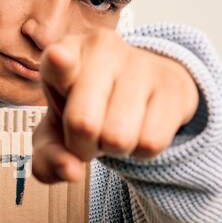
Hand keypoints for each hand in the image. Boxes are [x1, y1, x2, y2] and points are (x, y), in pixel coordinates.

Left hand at [31, 27, 199, 184]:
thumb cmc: (88, 108)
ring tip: (116, 126)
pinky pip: (151, 143)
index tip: (59, 58)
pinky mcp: (172, 85)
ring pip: (119, 138)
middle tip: (91, 134)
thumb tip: (71, 172)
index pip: (58, 61)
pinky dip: (141, 150)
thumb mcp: (57, 131)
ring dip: (115, 149)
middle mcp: (102, 49)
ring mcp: (141, 63)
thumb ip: (49, 157)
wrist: (143, 88)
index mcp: (63, 54)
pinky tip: (140, 127)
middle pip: (83, 124)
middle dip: (83, 146)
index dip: (59, 63)